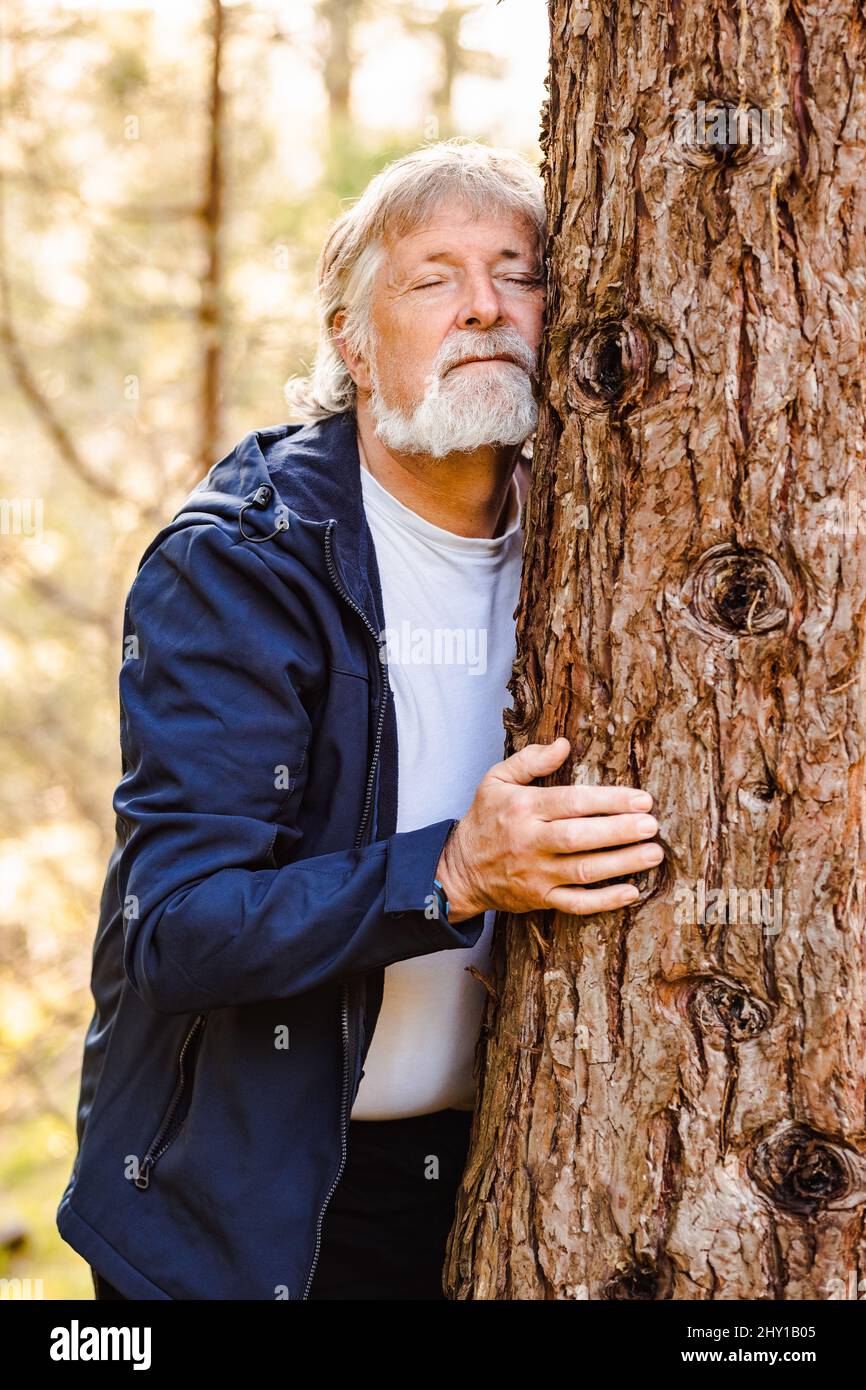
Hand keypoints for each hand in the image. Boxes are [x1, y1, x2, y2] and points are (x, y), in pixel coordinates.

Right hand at [436, 737, 663, 921]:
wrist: (460, 870)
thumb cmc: (485, 819)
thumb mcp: (496, 780)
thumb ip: (529, 760)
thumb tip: (563, 745)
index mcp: (522, 808)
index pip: (570, 802)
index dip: (609, 800)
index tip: (642, 799)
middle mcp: (530, 842)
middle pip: (580, 838)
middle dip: (620, 832)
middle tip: (652, 825)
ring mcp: (536, 874)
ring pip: (584, 871)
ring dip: (622, 864)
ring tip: (654, 854)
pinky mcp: (541, 899)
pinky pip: (576, 904)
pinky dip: (605, 901)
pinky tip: (632, 891)